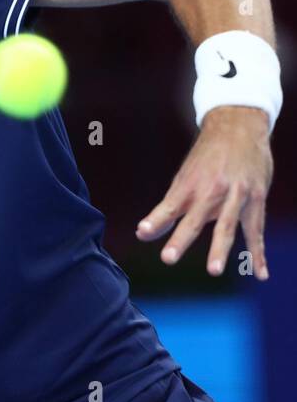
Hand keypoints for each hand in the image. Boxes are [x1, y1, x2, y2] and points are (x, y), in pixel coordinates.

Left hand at [137, 106, 273, 278]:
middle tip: (168, 258)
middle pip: (194, 219)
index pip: (168, 206)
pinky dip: (259, 253)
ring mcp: (235, 195)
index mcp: (188, 185)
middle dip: (181, 238)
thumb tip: (144, 233)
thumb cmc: (206, 158)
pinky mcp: (255, 199)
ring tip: (214, 270)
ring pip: (226, 226)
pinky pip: (256, 230)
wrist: (238, 128)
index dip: (155, 220)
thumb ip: (168, 208)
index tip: (142, 232)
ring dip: (220, 249)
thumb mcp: (185, 177)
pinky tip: (260, 273)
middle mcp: (210, 190)